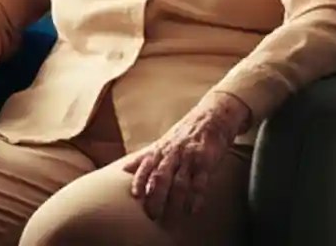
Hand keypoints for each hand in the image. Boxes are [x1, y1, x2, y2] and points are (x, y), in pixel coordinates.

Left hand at [124, 92, 250, 222]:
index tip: (135, 195)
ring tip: (170, 218)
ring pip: (179, 183)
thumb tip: (123, 168)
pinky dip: (196, 198)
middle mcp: (173, 153)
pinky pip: (200, 183)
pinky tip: (192, 210)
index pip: (146, 166)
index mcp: (160, 149)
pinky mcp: (206, 161)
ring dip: (174, 202)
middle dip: (155, 197)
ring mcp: (189, 157)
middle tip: (152, 215)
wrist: (212, 117)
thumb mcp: (162, 142)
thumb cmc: (184, 133)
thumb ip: (144, 157)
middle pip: (161, 177)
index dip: (139, 180)